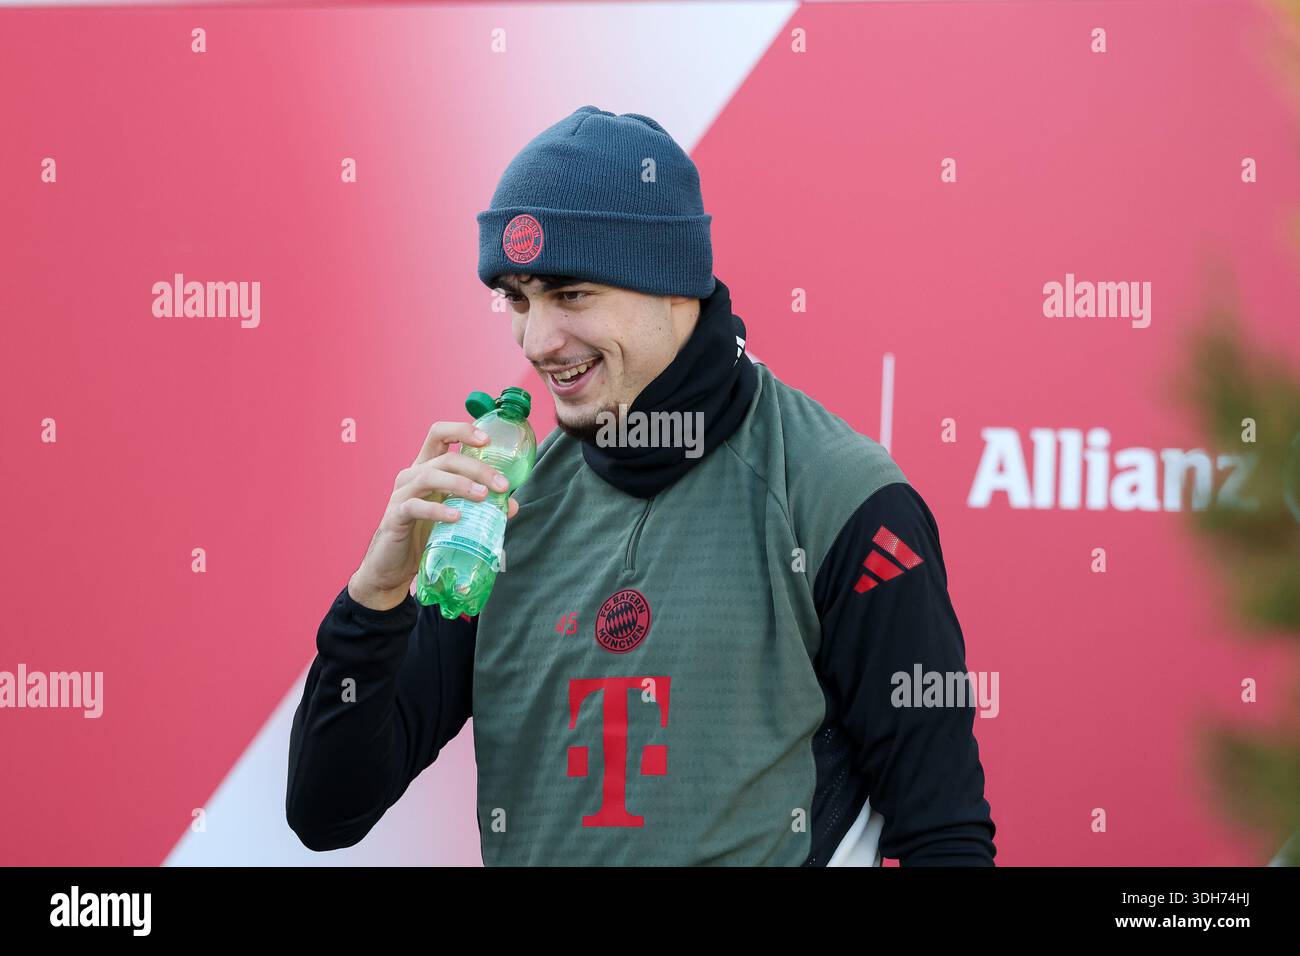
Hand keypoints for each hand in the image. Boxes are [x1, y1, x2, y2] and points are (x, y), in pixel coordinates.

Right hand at [348, 420, 517, 610]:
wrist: (393, 566)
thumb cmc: (425, 535)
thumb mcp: (456, 515)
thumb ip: (481, 507)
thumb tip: (512, 504)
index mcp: (427, 468)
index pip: (440, 435)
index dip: (462, 431)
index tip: (487, 440)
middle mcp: (412, 475)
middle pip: (445, 458)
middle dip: (477, 468)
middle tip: (501, 485)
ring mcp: (401, 494)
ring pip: (429, 476)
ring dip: (460, 484)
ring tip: (483, 496)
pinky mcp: (395, 516)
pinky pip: (415, 506)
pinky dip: (438, 510)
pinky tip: (456, 516)